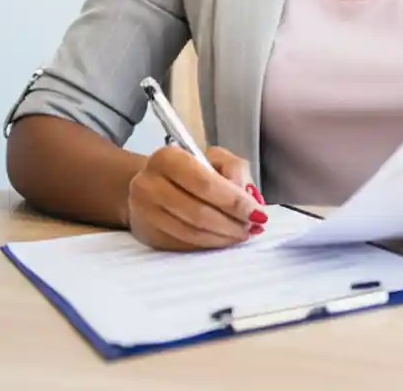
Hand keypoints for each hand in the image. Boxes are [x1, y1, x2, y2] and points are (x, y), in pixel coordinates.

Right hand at [127, 145, 269, 251]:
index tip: (257, 213)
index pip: (205, 183)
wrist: (152, 185)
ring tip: (242, 233)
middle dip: (232, 223)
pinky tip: (223, 239)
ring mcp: (145, 213)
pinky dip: (209, 244)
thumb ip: (235, 170)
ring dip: (223, 237)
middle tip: (253, 226)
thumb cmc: (190, 170)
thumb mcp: (215, 158)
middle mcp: (149, 185)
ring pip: (192, 233)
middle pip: (199, 212)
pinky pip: (184, 245)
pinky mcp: (148, 235)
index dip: (234, 201)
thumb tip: (247, 197)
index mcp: (167, 158)